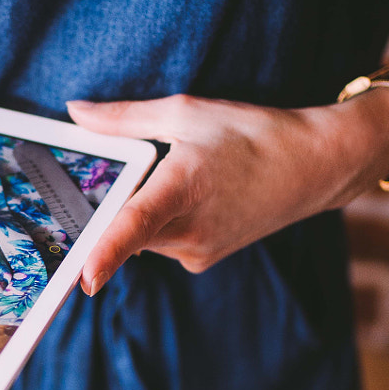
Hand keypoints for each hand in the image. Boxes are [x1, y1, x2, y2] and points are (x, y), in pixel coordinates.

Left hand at [67, 89, 388, 293]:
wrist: (313, 167)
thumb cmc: (251, 134)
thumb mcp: (185, 111)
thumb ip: (124, 118)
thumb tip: (75, 112)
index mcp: (183, 188)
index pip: (136, 225)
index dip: (107, 252)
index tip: (84, 278)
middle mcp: (190, 230)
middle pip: (125, 226)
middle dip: (115, 204)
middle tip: (139, 169)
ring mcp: (198, 251)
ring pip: (142, 235)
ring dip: (143, 211)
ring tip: (182, 178)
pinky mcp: (203, 260)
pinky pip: (162, 242)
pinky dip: (163, 222)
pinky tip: (195, 197)